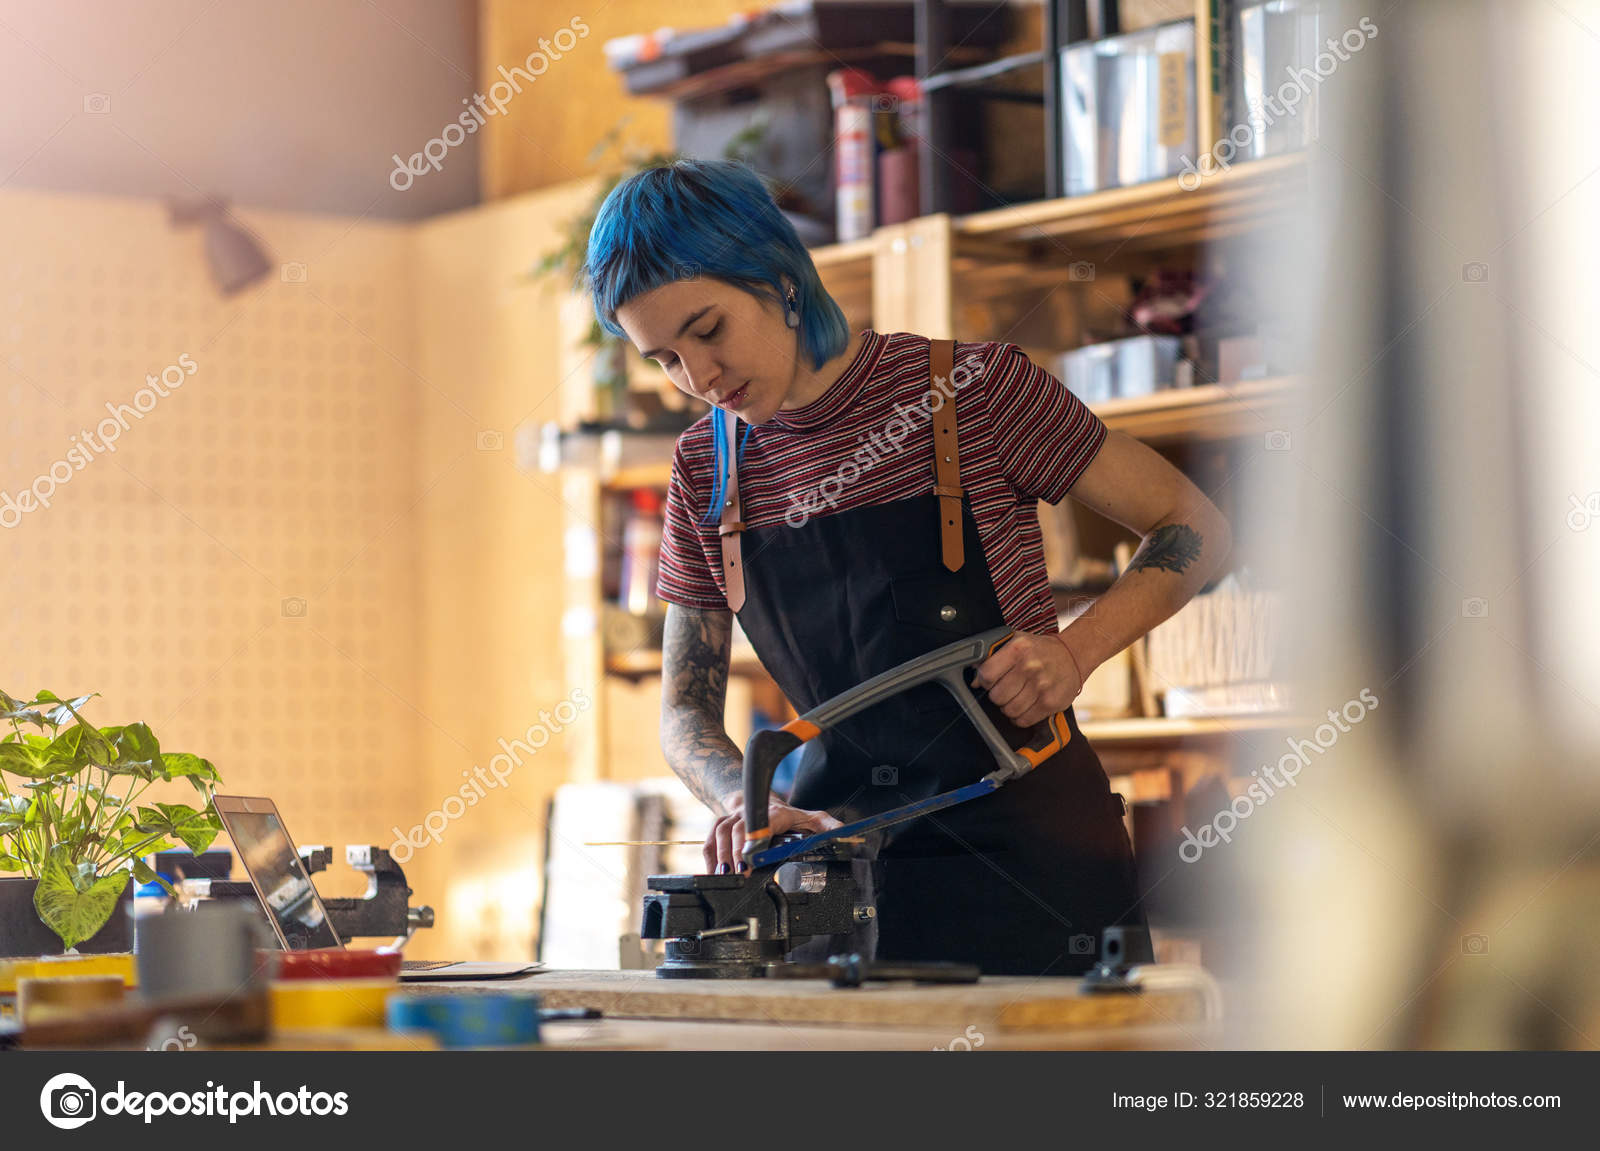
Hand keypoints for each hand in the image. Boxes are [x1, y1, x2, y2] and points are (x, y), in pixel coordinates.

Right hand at [704, 794, 841, 873]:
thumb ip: (829, 826)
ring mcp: (734, 817)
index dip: (755, 839)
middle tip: (738, 874)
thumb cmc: (786, 814)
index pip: (763, 824)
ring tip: (724, 876)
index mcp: (775, 814)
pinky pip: (709, 839)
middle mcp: (751, 813)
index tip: (752, 859)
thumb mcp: (812, 817)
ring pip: (721, 832)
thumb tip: (849, 836)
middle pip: (738, 829)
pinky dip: (709, 856)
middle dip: (735, 852)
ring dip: (720, 855)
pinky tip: (711, 873)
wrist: (759, 796)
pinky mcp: (720, 822)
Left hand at [971, 631, 1085, 728]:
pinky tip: (1025, 706)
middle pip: (997, 696)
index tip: (991, 680)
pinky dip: (1020, 717)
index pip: (986, 675)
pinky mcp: (1051, 703)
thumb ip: (991, 657)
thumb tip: (974, 681)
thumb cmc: (1039, 650)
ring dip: (1008, 708)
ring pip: (1009, 710)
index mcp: (1018, 649)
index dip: (985, 681)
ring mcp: (1042, 686)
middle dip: (997, 695)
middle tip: (1006, 689)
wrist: (1072, 655)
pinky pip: (1024, 720)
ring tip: (1016, 697)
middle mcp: (1030, 667)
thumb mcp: (1015, 642)